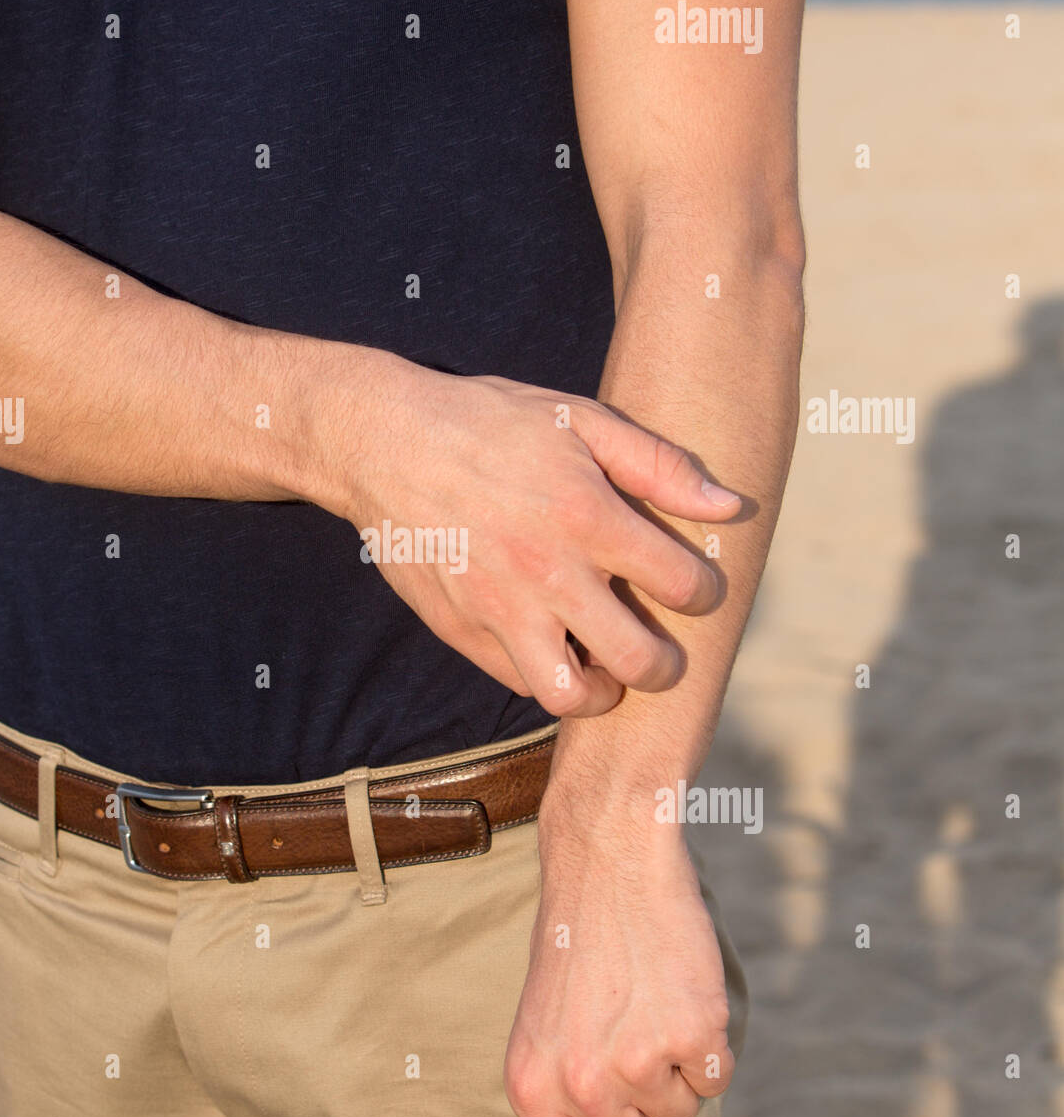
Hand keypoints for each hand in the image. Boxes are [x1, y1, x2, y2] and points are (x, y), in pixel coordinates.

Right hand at [332, 366, 740, 716]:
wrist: (384, 443)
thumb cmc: (488, 423)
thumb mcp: (579, 420)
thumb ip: (660, 465)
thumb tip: (730, 508)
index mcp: (586, 516)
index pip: (681, 586)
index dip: (704, 592)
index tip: (694, 588)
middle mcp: (546, 573)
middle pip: (639, 662)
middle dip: (667, 665)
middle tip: (662, 650)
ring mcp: (499, 610)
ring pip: (573, 696)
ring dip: (604, 691)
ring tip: (607, 666)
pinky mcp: (461, 630)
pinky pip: (520, 681)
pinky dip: (547, 674)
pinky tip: (554, 643)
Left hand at [503, 807, 733, 1116]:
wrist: (609, 857)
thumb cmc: (579, 935)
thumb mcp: (552, 1017)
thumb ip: (585, 1088)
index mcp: (530, 1081)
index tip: (605, 1106)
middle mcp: (577, 1081)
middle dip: (640, 1103)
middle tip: (627, 1031)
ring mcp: (636, 1062)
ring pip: (678, 1114)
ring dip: (675, 1067)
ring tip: (648, 1000)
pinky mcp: (691, 1035)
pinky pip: (716, 1079)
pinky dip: (709, 1044)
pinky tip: (679, 991)